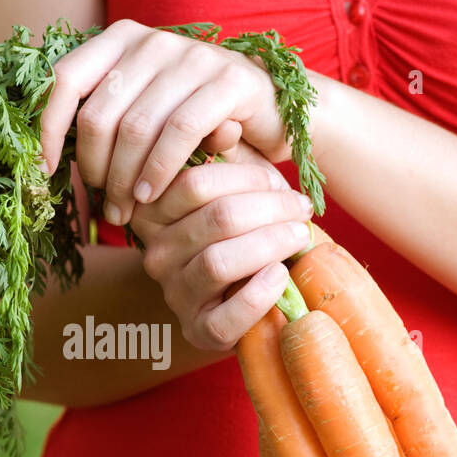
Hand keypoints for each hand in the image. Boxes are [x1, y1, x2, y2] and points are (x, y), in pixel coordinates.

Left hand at [39, 19, 289, 227]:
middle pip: (98, 114)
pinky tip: (151, 196)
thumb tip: (43, 159)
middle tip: (104, 207)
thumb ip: (103, 123)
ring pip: (135, 127)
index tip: (45, 173)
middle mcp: (151, 41)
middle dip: (95, 171)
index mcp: (119, 41)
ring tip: (125, 212)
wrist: (268, 116)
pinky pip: (178, 131)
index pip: (62, 80)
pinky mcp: (227, 79)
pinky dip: (159, 170)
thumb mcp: (141, 116)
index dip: (47, 130)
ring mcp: (190, 56)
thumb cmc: (193, 125)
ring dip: (124, 180)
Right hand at [130, 146, 312, 351]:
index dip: (248, 177)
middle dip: (270, 209)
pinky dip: (261, 292)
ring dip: (272, 243)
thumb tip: (229, 125)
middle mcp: (155, 254)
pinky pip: (228, 314)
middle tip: (301, 207)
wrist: (245, 296)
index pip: (194, 184)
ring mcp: (174, 295)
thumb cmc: (245, 231)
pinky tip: (281, 274)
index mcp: (155, 212)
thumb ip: (230, 157)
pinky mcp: (199, 331)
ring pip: (219, 261)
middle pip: (215, 218)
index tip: (280, 183)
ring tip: (300, 235)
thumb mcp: (235, 188)